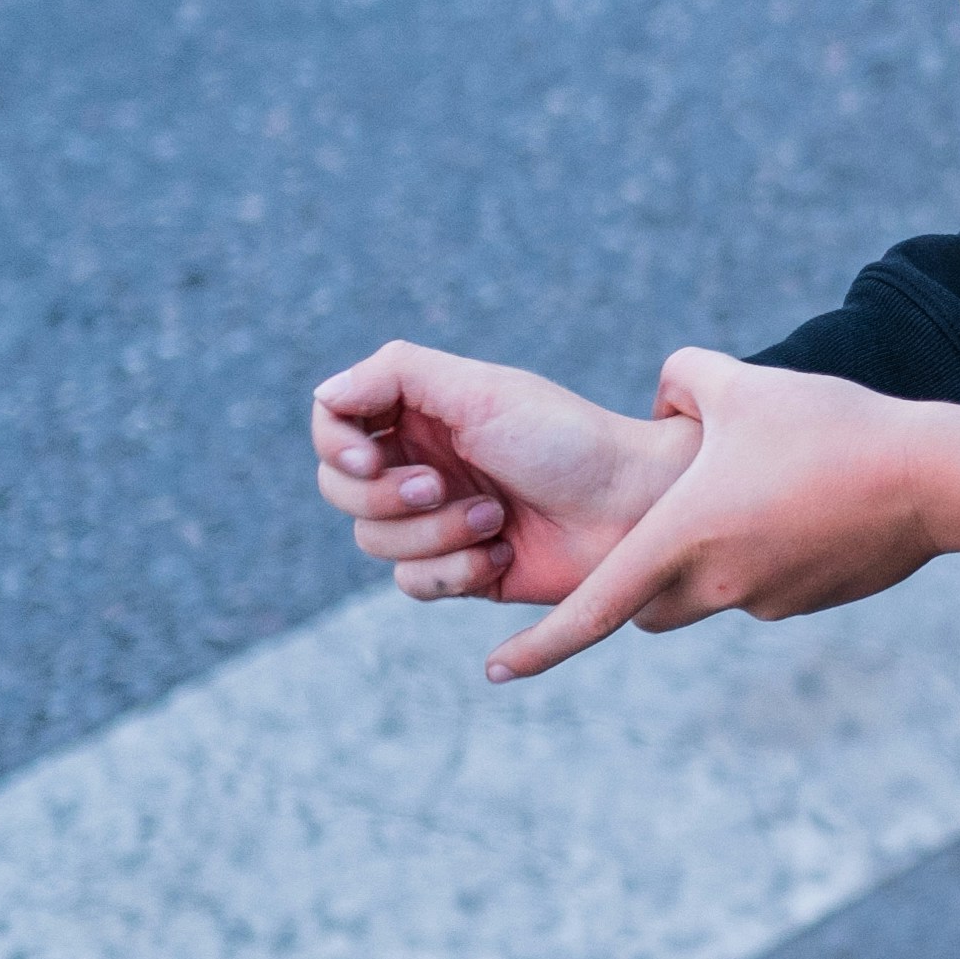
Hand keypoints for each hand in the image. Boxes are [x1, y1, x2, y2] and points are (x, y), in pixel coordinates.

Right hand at [314, 340, 687, 610]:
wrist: (635, 508)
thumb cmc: (566, 440)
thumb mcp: (482, 389)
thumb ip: (397, 374)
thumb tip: (324, 393)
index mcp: (421, 412)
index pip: (334, 425)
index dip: (337, 445)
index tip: (369, 456)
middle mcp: (421, 463)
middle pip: (339, 489)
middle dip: (386, 497)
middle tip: (443, 488)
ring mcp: (436, 520)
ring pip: (373, 541)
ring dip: (433, 534)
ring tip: (496, 517)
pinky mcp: (459, 570)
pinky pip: (412, 584)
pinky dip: (454, 571)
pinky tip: (504, 553)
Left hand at [495, 354, 959, 678]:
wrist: (932, 480)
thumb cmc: (831, 426)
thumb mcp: (741, 382)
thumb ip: (678, 381)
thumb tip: (659, 401)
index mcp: (680, 537)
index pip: (590, 608)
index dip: (538, 646)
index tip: (494, 671)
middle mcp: (716, 583)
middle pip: (646, 603)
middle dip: (635, 579)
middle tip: (657, 525)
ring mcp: (766, 599)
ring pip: (710, 590)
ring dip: (709, 556)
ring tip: (760, 487)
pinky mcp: (809, 600)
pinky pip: (765, 583)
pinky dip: (764, 553)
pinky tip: (807, 500)